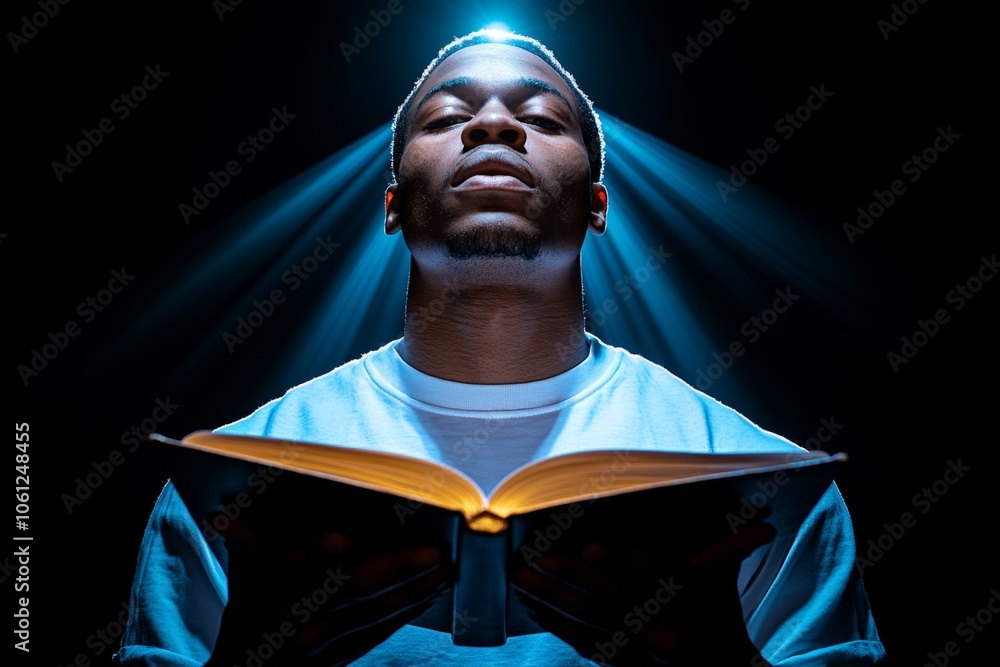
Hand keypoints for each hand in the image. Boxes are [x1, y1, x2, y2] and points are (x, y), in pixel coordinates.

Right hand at [206, 514, 451, 666]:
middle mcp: (296, 619)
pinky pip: (381, 632)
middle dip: (395, 571)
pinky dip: (409, 610)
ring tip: (446, 569)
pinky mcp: (342, 658)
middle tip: (433, 551)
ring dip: (415, 591)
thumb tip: (228, 516)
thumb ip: (246, 546)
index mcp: (269, 589)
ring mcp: (321, 645)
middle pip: (350, 591)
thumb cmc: (247, 609)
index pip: (292, 565)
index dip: (316, 552)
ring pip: (374, 615)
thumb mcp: (244, 574)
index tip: (343, 538)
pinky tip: (434, 592)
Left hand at [509, 523, 775, 665]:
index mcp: (686, 602)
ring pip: (588, 623)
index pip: (651, 576)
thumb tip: (763, 523)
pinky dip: (557, 626)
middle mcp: (662, 628)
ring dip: (550, 602)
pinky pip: (584, 644)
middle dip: (566, 579)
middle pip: (608, 600)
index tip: (588, 547)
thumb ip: (731, 550)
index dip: (620, 561)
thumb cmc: (721, 616)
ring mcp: (640, 651)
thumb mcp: (725, 582)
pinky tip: (532, 609)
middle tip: (530, 559)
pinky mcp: (623, 663)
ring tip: (519, 580)